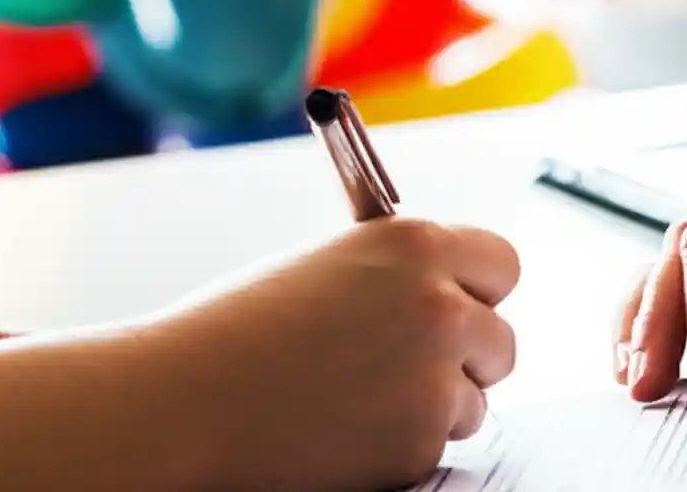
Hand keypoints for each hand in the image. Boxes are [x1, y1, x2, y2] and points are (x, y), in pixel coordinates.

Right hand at [162, 219, 518, 490]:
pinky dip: (400, 443)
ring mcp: (434, 379)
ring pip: (474, 398)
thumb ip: (395, 274)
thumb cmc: (236, 331)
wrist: (185, 400)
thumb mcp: (327, 268)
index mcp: (412, 244)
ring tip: (352, 395)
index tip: (459, 302)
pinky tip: (342, 426)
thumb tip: (442, 291)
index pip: (501, 262)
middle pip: (501, 337)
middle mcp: (438, 305)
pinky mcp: (419, 443)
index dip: (477, 287)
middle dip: (465, 355)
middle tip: (409, 363)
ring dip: (432, 403)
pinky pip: (435, 443)